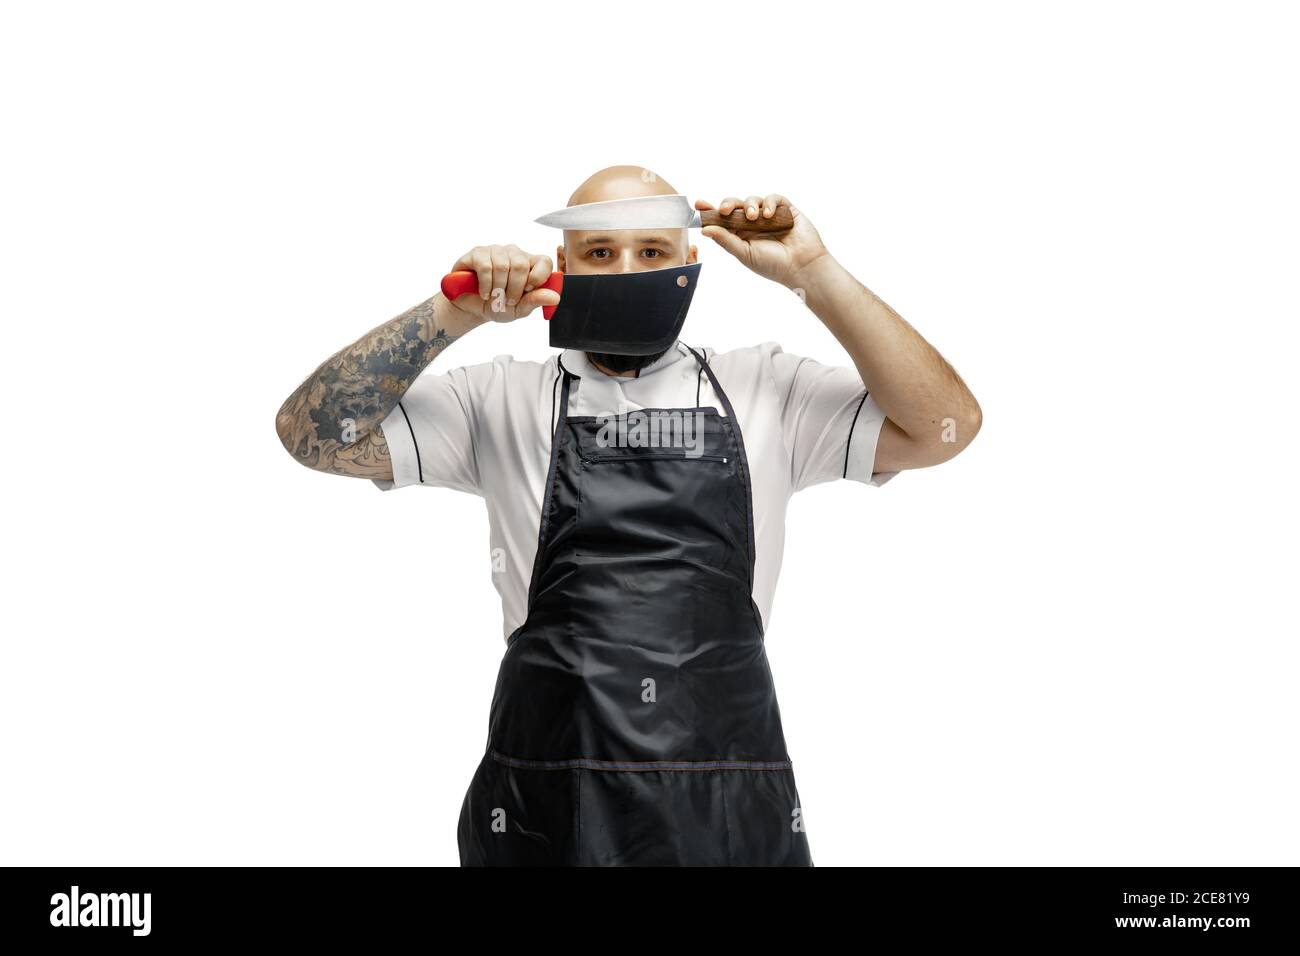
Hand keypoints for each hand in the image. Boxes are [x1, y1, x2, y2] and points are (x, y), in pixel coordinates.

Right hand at [446, 244, 559, 321]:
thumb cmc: (497, 305)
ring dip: (498, 289)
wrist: (472, 308)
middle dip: (514, 289)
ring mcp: (495, 251)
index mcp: (529, 265)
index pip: (544, 261)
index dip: (538, 277)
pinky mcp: (477, 253)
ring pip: (502, 266)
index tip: (528, 291)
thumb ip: (536, 301)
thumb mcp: (519, 309)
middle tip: (507, 300)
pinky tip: (483, 293)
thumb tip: (555, 297)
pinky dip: (485, 285)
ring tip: (494, 297)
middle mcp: (514, 254)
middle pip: (521, 265)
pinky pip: (485, 266)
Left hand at [697, 195, 829, 287]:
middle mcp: (753, 224)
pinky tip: (767, 215)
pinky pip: (773, 198)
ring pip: (752, 200)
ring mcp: (769, 215)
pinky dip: (768, 203)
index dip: (710, 211)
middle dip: (728, 204)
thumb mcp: (744, 254)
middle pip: (735, 206)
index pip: (723, 219)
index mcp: (741, 235)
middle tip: (724, 210)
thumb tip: (705, 230)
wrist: (801, 266)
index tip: (698, 205)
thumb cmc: (773, 265)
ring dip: (749, 206)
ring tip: (753, 217)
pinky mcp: (785, 209)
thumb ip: (726, 240)